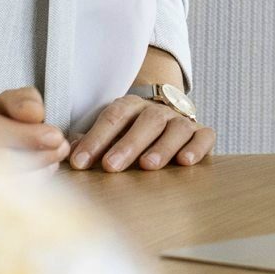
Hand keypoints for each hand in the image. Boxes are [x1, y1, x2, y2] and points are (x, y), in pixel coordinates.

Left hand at [67, 91, 213, 171]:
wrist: (168, 120)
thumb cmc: (131, 134)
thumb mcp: (109, 134)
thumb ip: (91, 142)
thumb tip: (71, 153)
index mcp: (131, 107)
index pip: (112, 118)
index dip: (95, 139)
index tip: (80, 162)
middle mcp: (157, 111)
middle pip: (145, 122)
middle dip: (127, 145)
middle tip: (111, 166)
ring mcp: (181, 121)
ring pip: (175, 129)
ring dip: (161, 147)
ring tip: (148, 166)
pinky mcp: (202, 133)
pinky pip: (204, 136)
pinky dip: (196, 147)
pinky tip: (185, 162)